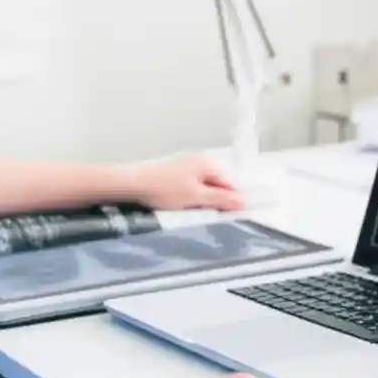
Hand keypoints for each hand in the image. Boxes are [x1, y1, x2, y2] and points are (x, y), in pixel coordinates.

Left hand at [123, 155, 244, 211]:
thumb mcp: (196, 197)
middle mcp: (199, 160)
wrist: (133, 183)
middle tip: (207, 214)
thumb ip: (220, 199)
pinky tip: (181, 205)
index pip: (229, 184)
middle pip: (217, 185)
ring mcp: (186, 165)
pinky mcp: (174, 172)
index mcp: (207, 164)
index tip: (228, 216)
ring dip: (202, 200)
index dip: (230, 201)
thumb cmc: (165, 190)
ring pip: (203, 187)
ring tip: (192, 210)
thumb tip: (243, 201)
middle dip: (215, 200)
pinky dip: (190, 196)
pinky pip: (191, 186)